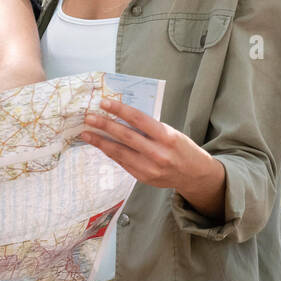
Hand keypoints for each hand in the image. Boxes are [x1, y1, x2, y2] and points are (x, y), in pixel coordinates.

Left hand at [82, 98, 225, 218]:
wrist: (194, 174)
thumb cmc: (180, 148)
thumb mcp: (171, 133)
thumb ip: (149, 127)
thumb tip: (121, 115)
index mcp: (167, 137)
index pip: (139, 119)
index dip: (120, 110)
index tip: (104, 103)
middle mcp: (158, 153)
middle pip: (126, 136)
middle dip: (104, 126)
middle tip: (88, 117)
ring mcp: (150, 168)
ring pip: (119, 152)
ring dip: (100, 142)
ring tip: (86, 133)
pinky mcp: (142, 177)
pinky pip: (122, 162)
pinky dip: (109, 152)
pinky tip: (100, 145)